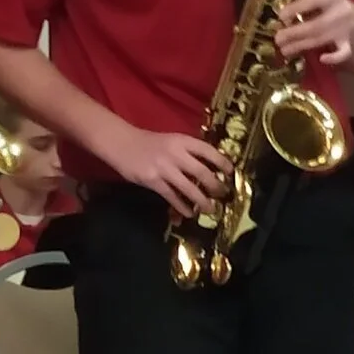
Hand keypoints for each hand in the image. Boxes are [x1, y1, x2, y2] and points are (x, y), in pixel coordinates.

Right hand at [101, 122, 229, 215]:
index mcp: (182, 140)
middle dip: (215, 186)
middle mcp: (175, 153)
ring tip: (210, 209)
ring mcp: (164, 167)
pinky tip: (188, 213)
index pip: (208, 150)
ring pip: (189, 187)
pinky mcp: (152, 180)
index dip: (222, 162)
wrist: (122, 143)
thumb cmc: (150, 143)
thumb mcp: (172, 140)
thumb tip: (209, 168)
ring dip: (202, 201)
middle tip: (223, 194)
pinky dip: (182, 206)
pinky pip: (171, 196)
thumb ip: (188, 152)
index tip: (231, 172)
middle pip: (202, 172)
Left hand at [274, 0, 353, 65]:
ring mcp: (346, 28)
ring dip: (301, 46)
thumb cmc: (325, 2)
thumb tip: (283, 17)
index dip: (296, 9)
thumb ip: (303, 2)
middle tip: (278, 38)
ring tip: (284, 50)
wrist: (349, 11)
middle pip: (317, 25)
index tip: (281, 16)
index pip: (313, 1)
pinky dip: (335, 57)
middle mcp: (342, 11)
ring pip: (322, 39)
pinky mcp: (347, 42)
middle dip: (295, 33)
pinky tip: (322, 59)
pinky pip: (344, 52)